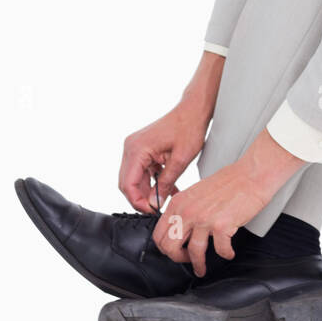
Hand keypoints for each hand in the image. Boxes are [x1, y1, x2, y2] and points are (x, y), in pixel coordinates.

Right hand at [119, 95, 209, 213]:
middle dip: (142, 198)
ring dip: (148, 191)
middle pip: (128, 183)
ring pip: (135, 178)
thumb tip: (155, 203)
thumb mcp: (180, 160)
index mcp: (137, 149)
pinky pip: (142, 170)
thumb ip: (166, 183)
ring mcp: (135, 147)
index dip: (138, 202)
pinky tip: (168, 189)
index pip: (128, 184)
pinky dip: (152, 181)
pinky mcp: (142, 148)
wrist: (193, 110)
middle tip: (158, 208)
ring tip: (166, 199)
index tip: (153, 210)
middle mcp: (131, 147)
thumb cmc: (189, 128)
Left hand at [151, 129, 306, 275]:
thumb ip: (185, 209)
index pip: (159, 234)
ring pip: (193, 253)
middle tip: (186, 260)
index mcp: (179, 202)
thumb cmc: (229, 182)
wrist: (251, 175)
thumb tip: (179, 229)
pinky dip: (225, 254)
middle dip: (177, 259)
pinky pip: (220, 250)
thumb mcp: (196, 192)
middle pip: (169, 247)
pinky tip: (228, 252)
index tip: (175, 251)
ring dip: (199, 264)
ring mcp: (204, 219)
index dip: (165, 248)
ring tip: (203, 268)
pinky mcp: (222, 225)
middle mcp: (188, 211)